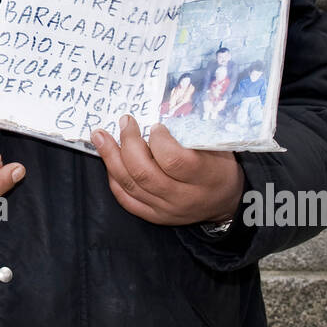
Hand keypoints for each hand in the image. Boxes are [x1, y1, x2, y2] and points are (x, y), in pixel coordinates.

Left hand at [91, 114, 243, 226]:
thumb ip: (191, 132)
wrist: (226, 201)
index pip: (173, 160)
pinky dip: (114, 178)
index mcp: (203, 177)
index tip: (155, 126)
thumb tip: (160, 110)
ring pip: (130, 185)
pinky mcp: (154, 216)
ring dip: (111, 158)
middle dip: (128, 144)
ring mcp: (166, 209)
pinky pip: (127, 200)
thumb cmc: (219, 165)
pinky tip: (109, 160)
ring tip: (100, 136)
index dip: (159, 140)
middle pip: (145, 173)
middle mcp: (182, 197)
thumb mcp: (216, 147)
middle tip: (125, 122)